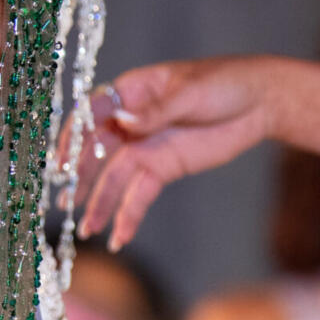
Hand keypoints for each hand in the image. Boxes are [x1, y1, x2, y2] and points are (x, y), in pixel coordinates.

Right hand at [78, 57, 279, 249]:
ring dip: (99, 202)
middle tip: (64, 202)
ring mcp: (146, 146)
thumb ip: (155, 111)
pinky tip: (119, 237)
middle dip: (79, 176)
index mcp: (131, 92)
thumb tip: (122, 121)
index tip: (61, 161)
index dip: (72, 136)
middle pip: (96, 150)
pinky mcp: (163, 168)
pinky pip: (140, 193)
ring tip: (86, 229)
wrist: (259, 101)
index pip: (91, 114)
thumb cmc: (222, 83)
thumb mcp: (189, 93)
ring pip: (114, 177)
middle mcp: (130, 121)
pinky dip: (128, 214)